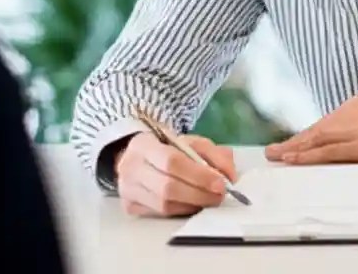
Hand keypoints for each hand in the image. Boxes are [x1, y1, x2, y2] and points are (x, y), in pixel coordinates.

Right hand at [114, 133, 237, 217]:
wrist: (138, 157)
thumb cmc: (167, 148)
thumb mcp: (190, 142)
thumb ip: (213, 155)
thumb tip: (230, 176)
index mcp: (143, 144)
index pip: (172, 162)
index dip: (198, 175)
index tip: (221, 183)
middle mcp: (130, 168)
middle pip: (167, 187)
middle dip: (199, 194)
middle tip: (220, 195)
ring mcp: (127, 189)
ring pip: (164, 205)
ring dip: (193, 205)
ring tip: (210, 200)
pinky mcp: (130, 206)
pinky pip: (160, 214)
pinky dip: (182, 211)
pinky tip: (193, 204)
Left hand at [264, 96, 357, 164]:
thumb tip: (353, 144)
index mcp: (356, 105)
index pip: (325, 124)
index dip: (306, 136)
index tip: (292, 144)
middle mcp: (350, 113)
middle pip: (315, 130)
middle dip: (294, 142)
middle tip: (273, 151)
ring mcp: (354, 129)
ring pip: (316, 140)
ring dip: (293, 149)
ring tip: (275, 157)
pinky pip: (327, 152)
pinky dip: (307, 156)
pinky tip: (294, 160)